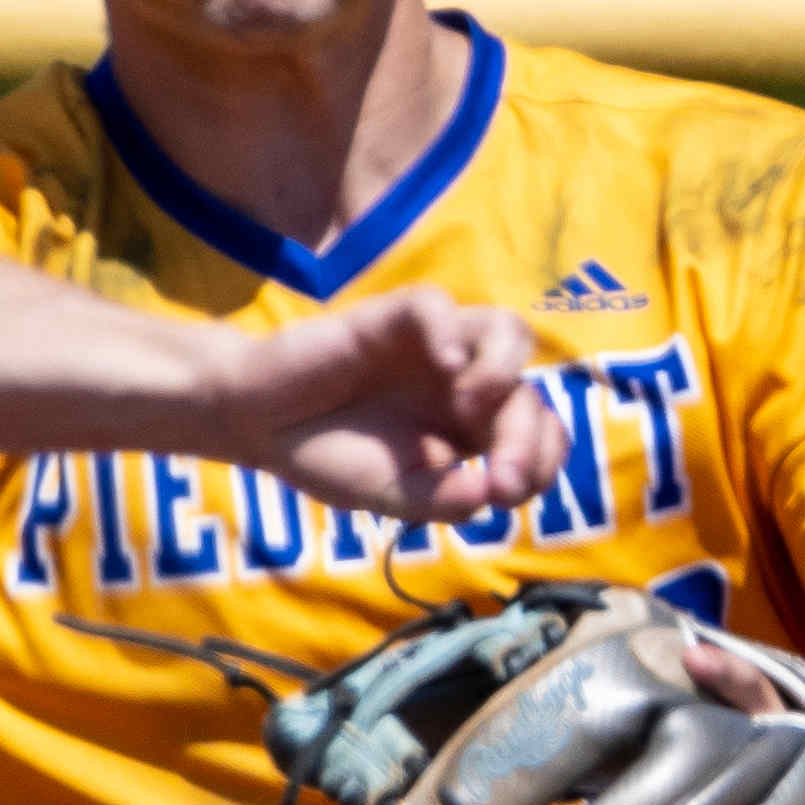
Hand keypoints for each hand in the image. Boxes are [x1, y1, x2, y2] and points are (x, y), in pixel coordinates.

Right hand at [227, 284, 568, 523]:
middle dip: (527, 438)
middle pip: (529, 391)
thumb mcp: (392, 498)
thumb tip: (492, 495)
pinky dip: (449, 329)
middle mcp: (464, 382)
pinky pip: (435, 304)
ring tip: (473, 407)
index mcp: (472, 427)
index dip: (544, 458)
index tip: (512, 491)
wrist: (261, 428)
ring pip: (504, 329)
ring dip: (504, 370)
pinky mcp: (392, 319)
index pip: (540, 431)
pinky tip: (446, 366)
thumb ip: (443, 500)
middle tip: (504, 477)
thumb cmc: (332, 458)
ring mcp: (432, 347)